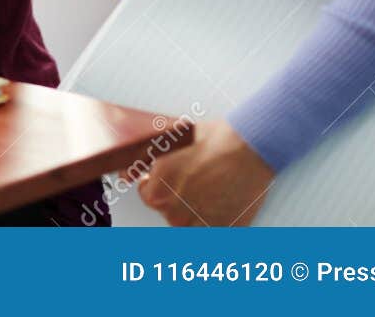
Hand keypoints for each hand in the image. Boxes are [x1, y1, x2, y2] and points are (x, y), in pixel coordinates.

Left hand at [138, 119, 274, 225]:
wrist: (249, 147)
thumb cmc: (211, 141)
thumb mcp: (167, 142)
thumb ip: (140, 161)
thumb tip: (125, 176)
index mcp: (158, 193)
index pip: (148, 195)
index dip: (159, 183)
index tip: (173, 176)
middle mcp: (176, 213)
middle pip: (169, 210)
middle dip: (178, 195)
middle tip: (197, 177)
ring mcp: (201, 226)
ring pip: (189, 223)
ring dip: (195, 210)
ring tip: (211, 187)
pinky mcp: (225, 231)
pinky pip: (211, 232)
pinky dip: (214, 221)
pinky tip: (222, 201)